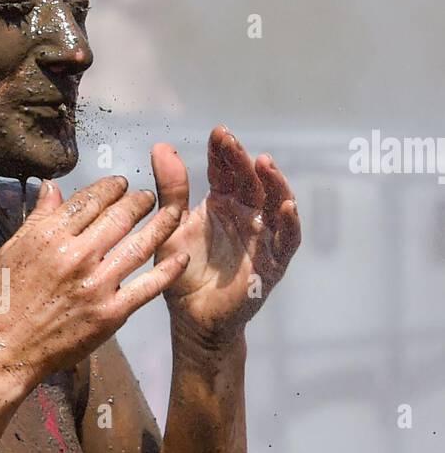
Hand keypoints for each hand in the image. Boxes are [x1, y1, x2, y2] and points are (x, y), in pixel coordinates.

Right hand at [0, 176, 187, 390]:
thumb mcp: (12, 250)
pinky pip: (147, 286)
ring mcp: (96, 285)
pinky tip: (181, 256)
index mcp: (50, 236)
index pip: (89, 200)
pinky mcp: (111, 313)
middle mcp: (76, 255)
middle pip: (119, 216)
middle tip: (147, 197)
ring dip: (160, 224)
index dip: (110, 187)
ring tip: (170, 213)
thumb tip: (53, 187)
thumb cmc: (3, 300)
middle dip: (138, 200)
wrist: (6, 350)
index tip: (120, 184)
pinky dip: (168, 269)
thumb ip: (37, 218)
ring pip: (139, 244)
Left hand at [151, 125, 300, 347]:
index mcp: (222, 204)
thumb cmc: (184, 272)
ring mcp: (262, 238)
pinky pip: (286, 241)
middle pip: (251, 182)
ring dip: (274, 184)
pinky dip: (289, 224)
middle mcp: (246, 216)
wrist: (192, 319)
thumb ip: (171, 190)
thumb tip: (161, 146)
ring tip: (264, 163)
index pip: (226, 172)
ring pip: (276, 205)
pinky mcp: (273, 263)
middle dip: (242, 160)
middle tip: (231, 141)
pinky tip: (287, 206)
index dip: (223, 153)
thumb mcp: (172, 228)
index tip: (217, 133)